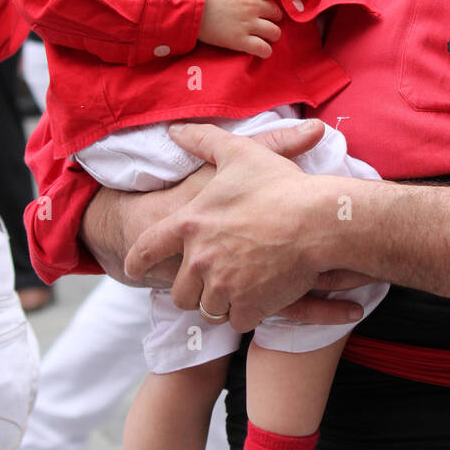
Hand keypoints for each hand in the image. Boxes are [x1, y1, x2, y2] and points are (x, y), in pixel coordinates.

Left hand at [123, 121, 366, 330]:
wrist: (317, 221)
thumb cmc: (279, 186)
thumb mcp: (239, 153)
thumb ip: (203, 141)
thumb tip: (174, 129)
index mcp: (190, 224)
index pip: (147, 248)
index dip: (137, 261)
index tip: (132, 269)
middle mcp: (199, 259)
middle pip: (180, 291)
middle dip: (193, 290)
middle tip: (213, 280)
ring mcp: (222, 286)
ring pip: (208, 309)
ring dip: (220, 303)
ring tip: (240, 289)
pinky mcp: (248, 306)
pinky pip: (237, 321)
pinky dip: (247, 314)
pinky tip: (261, 299)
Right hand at [198, 0, 298, 58]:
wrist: (188, 7)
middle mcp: (253, 6)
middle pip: (276, 13)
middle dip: (274, 16)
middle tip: (266, 19)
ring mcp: (248, 24)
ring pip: (274, 32)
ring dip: (272, 34)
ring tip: (266, 35)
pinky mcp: (240, 41)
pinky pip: (263, 49)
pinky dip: (265, 50)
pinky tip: (262, 49)